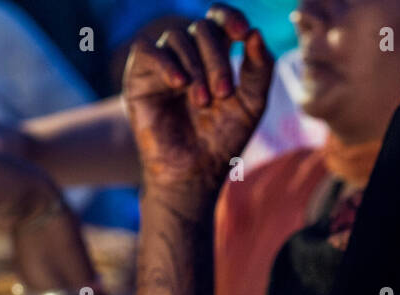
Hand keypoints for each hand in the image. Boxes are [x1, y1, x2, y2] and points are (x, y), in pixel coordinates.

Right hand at [124, 3, 272, 204]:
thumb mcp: (252, 103)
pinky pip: (147, 48)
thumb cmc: (223, 141)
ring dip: (195, 67)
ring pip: (177, 38)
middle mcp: (188, 55)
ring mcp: (163, 64)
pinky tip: (179, 84)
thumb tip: (255, 32)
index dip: (229, 16)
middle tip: (223, 94)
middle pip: (202, 29)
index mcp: (215, 55)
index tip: (241, 32)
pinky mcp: (139, 77)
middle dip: (217, 58)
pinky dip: (165, 62)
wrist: (194, 174)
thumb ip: (260, 69)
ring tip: (202, 102)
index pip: (219, 18)